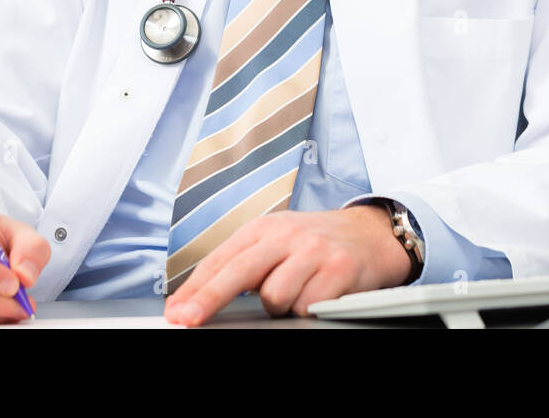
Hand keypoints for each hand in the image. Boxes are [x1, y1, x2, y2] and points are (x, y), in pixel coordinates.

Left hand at [163, 204, 412, 325]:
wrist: (371, 233)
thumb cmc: (315, 243)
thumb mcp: (276, 243)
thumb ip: (243, 265)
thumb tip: (197, 300)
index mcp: (263, 228)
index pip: (220, 260)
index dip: (195, 289)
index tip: (177, 312)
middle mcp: (287, 235)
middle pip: (238, 272)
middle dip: (208, 299)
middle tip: (188, 320)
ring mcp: (313, 251)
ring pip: (275, 297)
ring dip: (280, 307)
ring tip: (296, 294)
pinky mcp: (339, 269)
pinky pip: (307, 306)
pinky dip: (308, 309)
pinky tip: (317, 295)